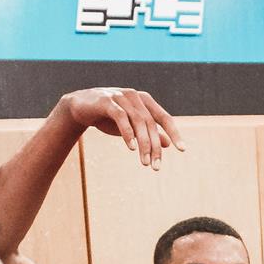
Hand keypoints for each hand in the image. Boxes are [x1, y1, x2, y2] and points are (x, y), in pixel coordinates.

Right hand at [57, 87, 182, 167]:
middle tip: (156, 167)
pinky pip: (121, 117)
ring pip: (138, 121)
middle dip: (155, 147)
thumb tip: (167, 143)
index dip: (174, 133)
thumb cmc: (109, 117)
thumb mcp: (131, 126)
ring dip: (143, 144)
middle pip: (151, 123)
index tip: (182, 150)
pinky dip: (127, 133)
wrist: (81, 108)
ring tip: (145, 162)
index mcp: (145, 100)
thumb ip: (148, 132)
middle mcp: (135, 96)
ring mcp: (121, 97)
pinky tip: (131, 148)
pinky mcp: (107, 101)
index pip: (164, 118)